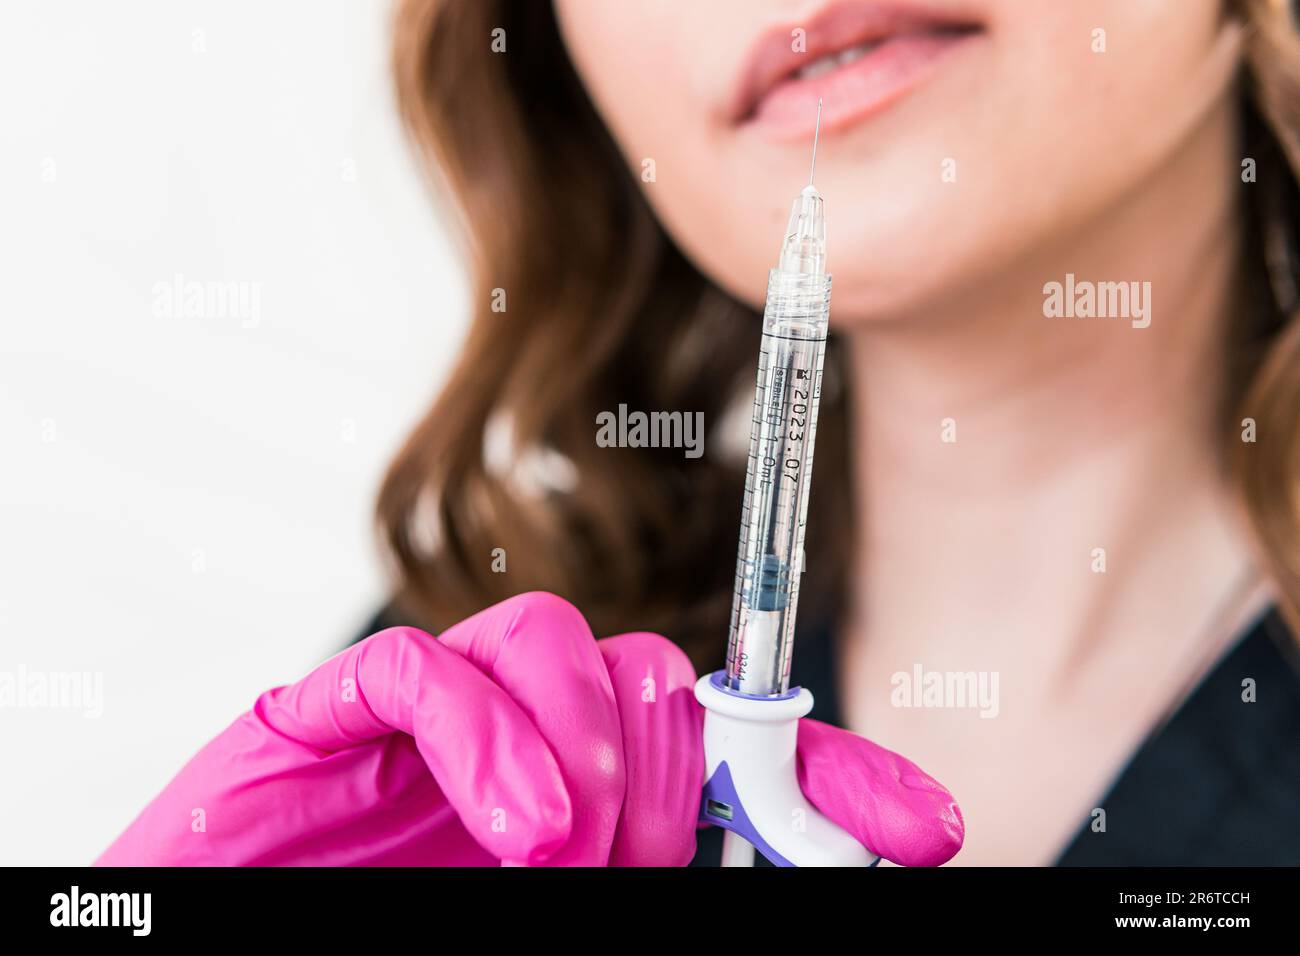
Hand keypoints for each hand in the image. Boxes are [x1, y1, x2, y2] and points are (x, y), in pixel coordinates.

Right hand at [95, 591, 962, 865]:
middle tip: (636, 863)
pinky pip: (427, 668)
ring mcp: (421, 720)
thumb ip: (641, 878)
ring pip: (552, 640)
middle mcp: (514, 742)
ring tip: (562, 854)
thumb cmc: (369, 918)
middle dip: (672, 769)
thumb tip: (763, 864)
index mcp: (577, 802)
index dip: (824, 776)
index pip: (725, 754)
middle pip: (645, 673)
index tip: (918, 828)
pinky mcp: (323, 714)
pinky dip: (490, 737)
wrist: (206, 933)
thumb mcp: (558, 913)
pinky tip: (517, 822)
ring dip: (589, 752)